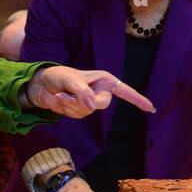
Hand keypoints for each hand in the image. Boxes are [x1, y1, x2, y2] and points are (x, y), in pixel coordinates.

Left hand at [26, 66, 154, 118]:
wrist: (39, 84)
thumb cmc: (57, 75)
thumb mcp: (69, 79)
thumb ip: (82, 91)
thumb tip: (92, 106)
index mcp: (104, 80)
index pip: (125, 91)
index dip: (138, 100)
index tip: (151, 108)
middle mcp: (100, 92)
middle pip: (102, 104)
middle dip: (82, 101)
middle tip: (64, 95)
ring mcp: (90, 103)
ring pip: (86, 112)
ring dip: (69, 105)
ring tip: (59, 94)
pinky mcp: (79, 111)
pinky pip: (76, 115)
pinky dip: (64, 109)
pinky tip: (58, 100)